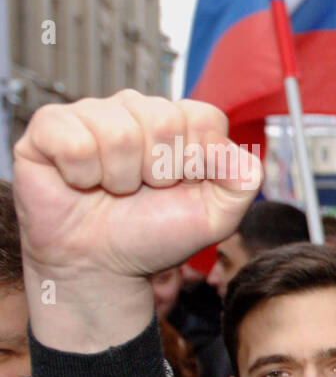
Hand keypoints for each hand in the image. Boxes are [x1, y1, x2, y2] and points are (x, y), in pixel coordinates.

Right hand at [13, 91, 260, 351]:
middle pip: (164, 120)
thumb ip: (243, 181)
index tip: (181, 185)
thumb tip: (234, 150)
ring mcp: (94, 114)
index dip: (196, 160)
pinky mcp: (51, 128)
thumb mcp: (217, 216)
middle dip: (159, 171)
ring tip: (113, 190)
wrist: (103, 265)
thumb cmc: (155, 235)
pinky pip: (73, 138)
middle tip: (144, 191)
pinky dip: (81, 174)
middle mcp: (138, 111)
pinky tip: (82, 183)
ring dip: (121, 177)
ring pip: (119, 131)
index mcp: (180, 124)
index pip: (204, 117)